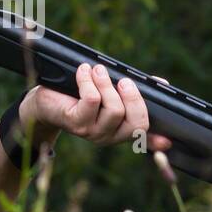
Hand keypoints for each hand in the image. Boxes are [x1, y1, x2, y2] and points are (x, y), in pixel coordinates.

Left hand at [20, 63, 172, 149]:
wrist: (44, 102)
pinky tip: (84, 72)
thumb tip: (161, 84)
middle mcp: (109, 136)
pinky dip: (89, 81)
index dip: (156, 140)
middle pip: (136, 123)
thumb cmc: (77, 94)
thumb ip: (130, 89)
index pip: (143, 136)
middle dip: (134, 97)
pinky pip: (92, 101)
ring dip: (106, 84)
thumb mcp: (107, 91)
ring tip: (97, 70)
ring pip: (114, 110)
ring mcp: (92, 133)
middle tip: (124, 80)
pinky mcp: (76, 123)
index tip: (168, 140)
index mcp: (119, 130)